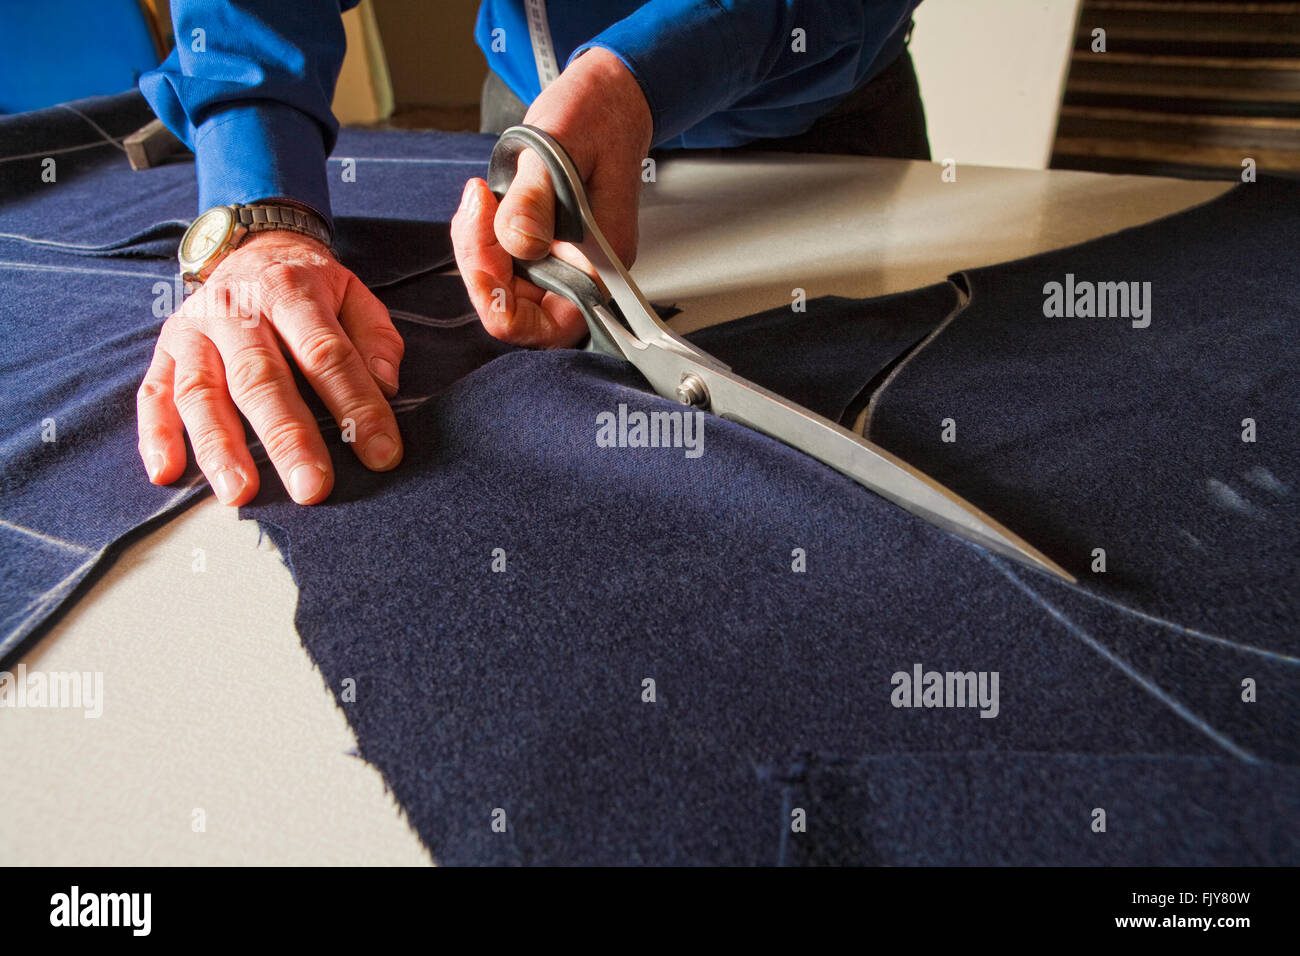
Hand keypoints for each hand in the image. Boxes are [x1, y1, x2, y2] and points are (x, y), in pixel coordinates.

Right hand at [137, 231, 404, 504]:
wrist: (251, 249)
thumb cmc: (310, 287)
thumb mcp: (354, 294)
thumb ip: (376, 338)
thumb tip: (386, 387)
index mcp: (290, 291)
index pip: (326, 354)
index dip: (356, 405)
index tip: (381, 454)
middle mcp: (234, 310)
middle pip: (261, 379)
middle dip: (288, 438)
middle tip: (312, 490)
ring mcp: (193, 330)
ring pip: (201, 392)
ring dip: (219, 446)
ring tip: (240, 494)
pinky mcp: (165, 350)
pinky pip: (153, 394)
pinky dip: (156, 435)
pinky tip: (167, 473)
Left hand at [452, 47, 652, 346]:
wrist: (605, 100)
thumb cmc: (595, 118)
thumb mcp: (559, 147)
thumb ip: (535, 200)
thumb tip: (518, 241)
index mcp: (599, 266)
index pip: (545, 327)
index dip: (503, 306)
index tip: (483, 255)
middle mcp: (581, 273)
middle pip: (516, 310)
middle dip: (482, 267)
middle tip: (476, 209)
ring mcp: (561, 262)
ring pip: (502, 288)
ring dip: (477, 247)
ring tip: (481, 197)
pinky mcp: (543, 247)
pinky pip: (500, 262)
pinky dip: (480, 235)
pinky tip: (484, 200)